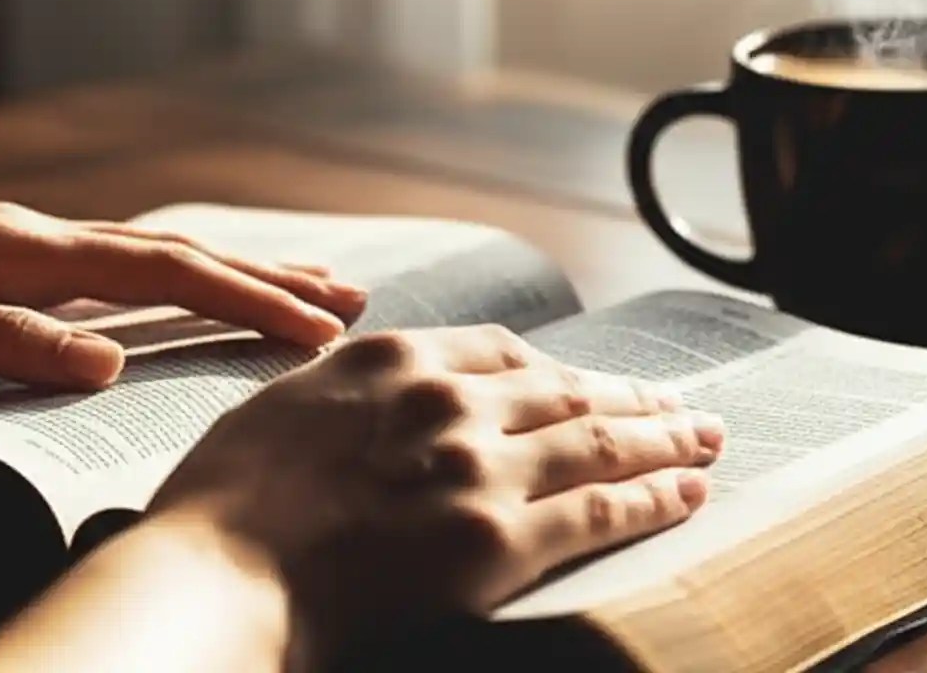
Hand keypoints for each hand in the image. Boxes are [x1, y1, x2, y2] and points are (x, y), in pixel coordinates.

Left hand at [0, 201, 366, 388]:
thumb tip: (111, 365)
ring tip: (305, 285)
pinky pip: (123, 269)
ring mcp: (26, 247)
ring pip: (158, 256)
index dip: (246, 298)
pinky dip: (182, 279)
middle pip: (180, 252)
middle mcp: (38, 238)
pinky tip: (196, 288)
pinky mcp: (11, 264)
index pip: (164, 272)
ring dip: (235, 271)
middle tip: (351, 298)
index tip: (315, 329)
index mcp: (24, 250)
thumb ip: (1, 340)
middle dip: (268, 275)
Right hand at [146, 324, 724, 669]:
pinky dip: (652, 499)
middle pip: (570, 391)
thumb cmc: (232, 495)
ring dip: (664, 440)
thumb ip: (358, 381)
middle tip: (681, 405)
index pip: (508, 352)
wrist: (219, 574)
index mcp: (399, 359)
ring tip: (707, 438)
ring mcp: (480, 468)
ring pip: (601, 442)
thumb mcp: (289, 400)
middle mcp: (452, 401)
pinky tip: (688, 494)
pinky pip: (599, 511)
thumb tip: (395, 380)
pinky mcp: (498, 541)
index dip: (563, 369)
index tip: (591, 381)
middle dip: (634, 399)